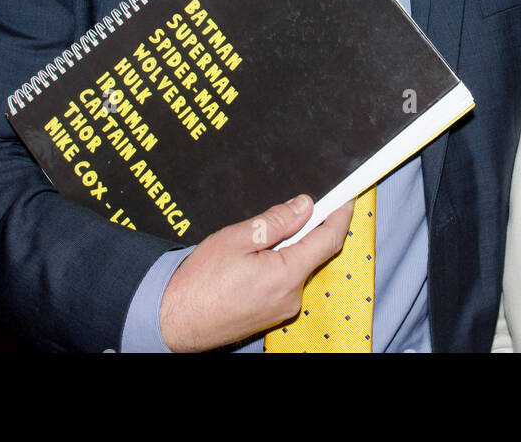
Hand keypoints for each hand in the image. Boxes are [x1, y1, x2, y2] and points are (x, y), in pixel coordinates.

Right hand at [159, 195, 353, 351]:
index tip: (347, 198)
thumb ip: (275, 221)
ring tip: (253, 242)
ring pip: (296, 266)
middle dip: (304, 229)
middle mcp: (291, 297)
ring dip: (286, 248)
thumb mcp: (236, 239)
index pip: (327, 240)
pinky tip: (251, 260)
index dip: (339, 215)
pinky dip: (277, 264)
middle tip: (284, 212)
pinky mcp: (271, 314)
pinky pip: (284, 281)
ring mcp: (282, 309)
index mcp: (286, 275)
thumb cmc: (198, 283)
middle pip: (312, 252)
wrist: (173, 321)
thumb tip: (304, 206)